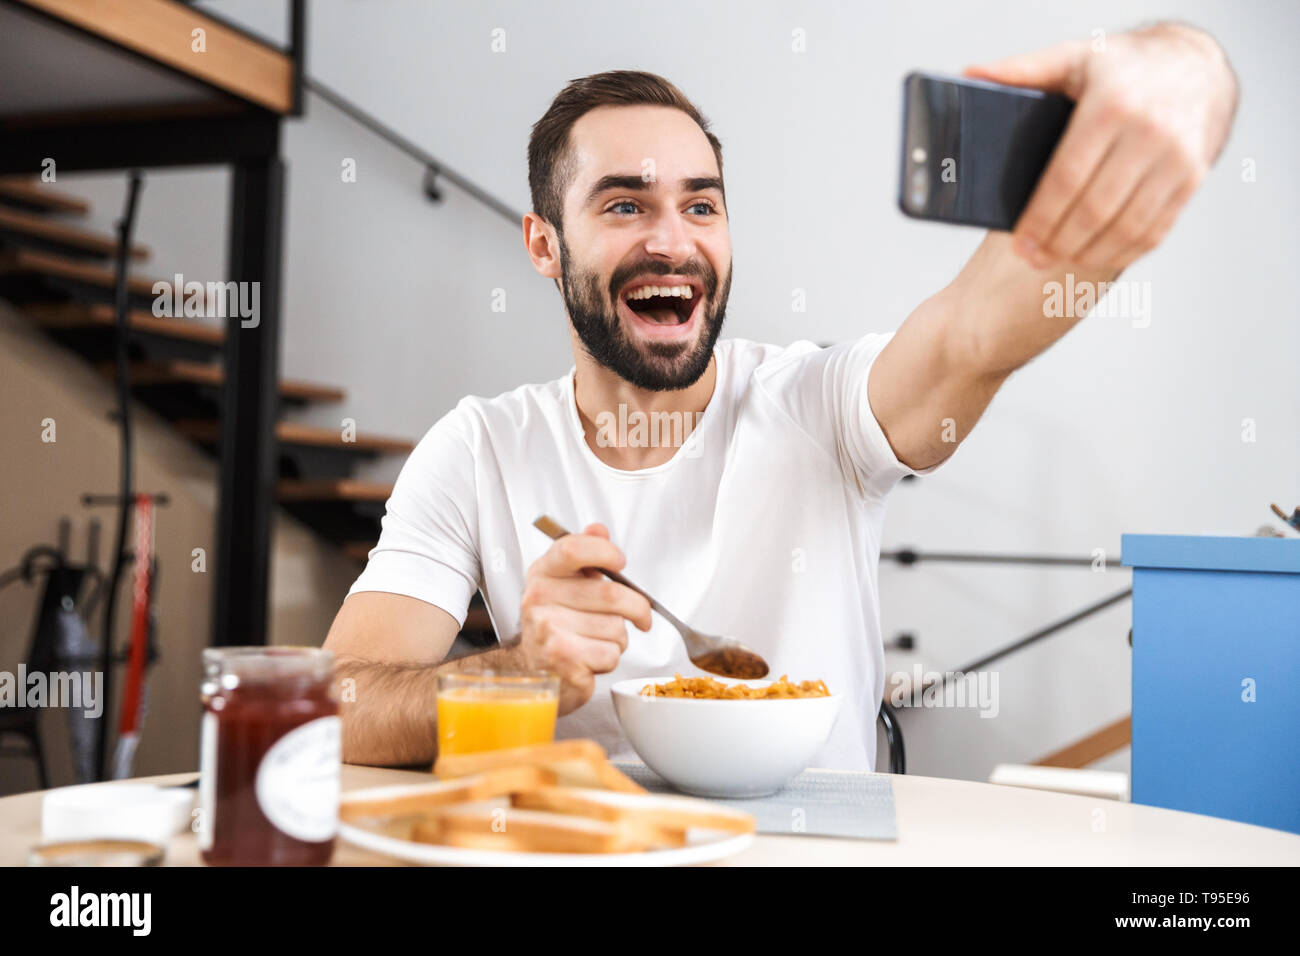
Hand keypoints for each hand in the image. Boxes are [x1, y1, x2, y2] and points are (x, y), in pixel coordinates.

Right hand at [517, 523, 651, 714]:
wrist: (531, 668)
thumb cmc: (556, 621)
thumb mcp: (564, 581)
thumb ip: (585, 553)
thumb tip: (598, 529)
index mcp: (543, 572)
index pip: (573, 548)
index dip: (604, 552)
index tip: (621, 562)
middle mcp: (539, 598)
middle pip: (610, 594)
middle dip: (637, 607)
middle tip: (640, 615)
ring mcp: (547, 629)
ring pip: (615, 628)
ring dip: (619, 638)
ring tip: (598, 639)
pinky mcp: (561, 659)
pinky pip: (610, 654)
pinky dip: (610, 659)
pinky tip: (591, 658)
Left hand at [965, 22, 1237, 271]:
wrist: (1193, 67)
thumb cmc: (1122, 69)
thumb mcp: (1072, 58)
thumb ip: (1022, 69)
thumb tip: (972, 75)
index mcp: (1111, 105)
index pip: (1067, 178)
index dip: (1041, 218)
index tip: (1020, 244)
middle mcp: (1150, 132)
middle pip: (1095, 209)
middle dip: (1058, 242)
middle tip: (1032, 258)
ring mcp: (1177, 158)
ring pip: (1126, 227)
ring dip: (1088, 253)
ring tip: (1057, 259)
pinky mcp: (1193, 179)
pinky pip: (1155, 231)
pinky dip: (1122, 252)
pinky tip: (1095, 256)